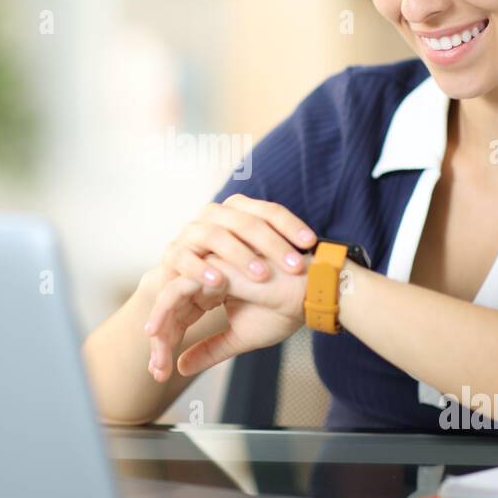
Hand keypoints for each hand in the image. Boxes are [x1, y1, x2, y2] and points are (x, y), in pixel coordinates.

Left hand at [143, 252, 310, 380]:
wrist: (309, 293)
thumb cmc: (284, 307)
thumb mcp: (240, 336)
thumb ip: (210, 349)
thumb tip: (181, 366)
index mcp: (213, 289)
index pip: (181, 316)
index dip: (169, 343)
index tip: (161, 371)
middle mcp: (206, 277)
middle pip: (171, 309)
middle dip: (161, 341)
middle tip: (157, 371)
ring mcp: (207, 270)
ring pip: (169, 299)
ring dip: (161, 330)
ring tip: (157, 359)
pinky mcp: (211, 269)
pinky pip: (177, 290)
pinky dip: (163, 311)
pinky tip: (156, 332)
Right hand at [153, 194, 315, 293]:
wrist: (182, 287)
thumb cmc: (228, 274)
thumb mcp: (254, 262)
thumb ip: (279, 255)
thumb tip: (324, 256)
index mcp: (236, 211)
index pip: (268, 211)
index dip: (291, 224)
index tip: (312, 243)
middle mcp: (213, 215)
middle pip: (245, 221)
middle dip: (271, 243)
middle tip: (294, 265)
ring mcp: (190, 233)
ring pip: (215, 235)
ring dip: (240, 255)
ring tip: (262, 275)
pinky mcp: (172, 255)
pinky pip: (186, 258)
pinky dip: (202, 268)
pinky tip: (220, 282)